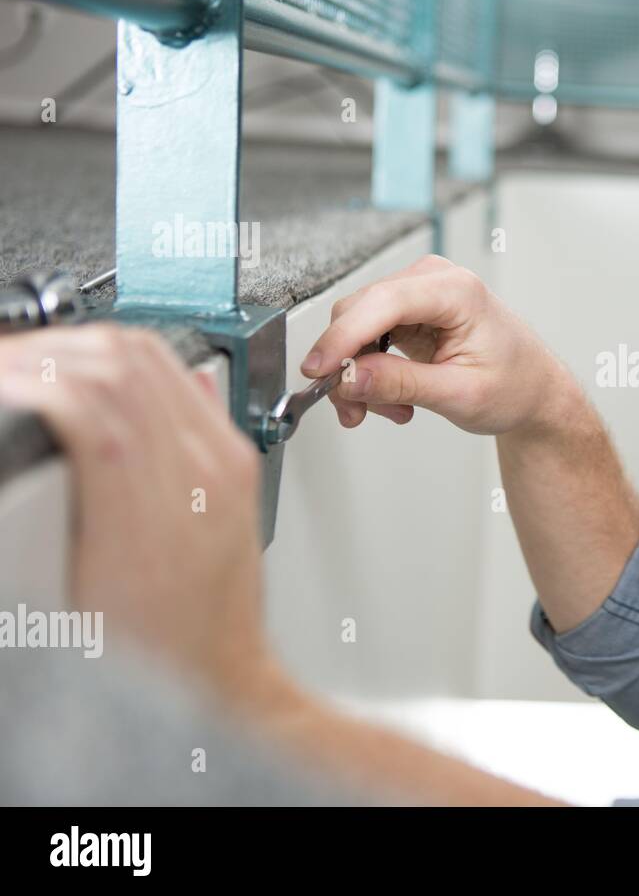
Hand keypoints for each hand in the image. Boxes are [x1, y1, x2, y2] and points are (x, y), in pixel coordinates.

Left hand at [0, 324, 275, 698]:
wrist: (219, 686)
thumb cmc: (206, 625)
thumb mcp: (220, 528)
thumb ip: (198, 456)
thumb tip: (186, 393)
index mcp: (224, 462)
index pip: (154, 359)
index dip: (83, 344)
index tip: (37, 359)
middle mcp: (209, 462)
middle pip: (129, 354)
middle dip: (55, 345)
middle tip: (9, 365)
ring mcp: (183, 483)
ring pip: (111, 372)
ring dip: (40, 363)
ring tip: (5, 381)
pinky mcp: (143, 513)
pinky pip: (93, 420)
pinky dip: (45, 396)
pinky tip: (17, 405)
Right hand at [301, 255, 575, 435]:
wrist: (533, 390)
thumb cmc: (515, 386)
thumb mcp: (460, 394)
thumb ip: (401, 384)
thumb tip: (348, 378)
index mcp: (457, 291)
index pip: (383, 302)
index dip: (343, 336)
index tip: (319, 371)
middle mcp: (434, 279)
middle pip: (360, 313)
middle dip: (350, 367)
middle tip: (359, 413)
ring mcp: (419, 291)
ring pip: (356, 326)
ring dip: (360, 375)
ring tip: (392, 410)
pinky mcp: (408, 309)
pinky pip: (366, 335)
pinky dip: (369, 370)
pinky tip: (392, 398)